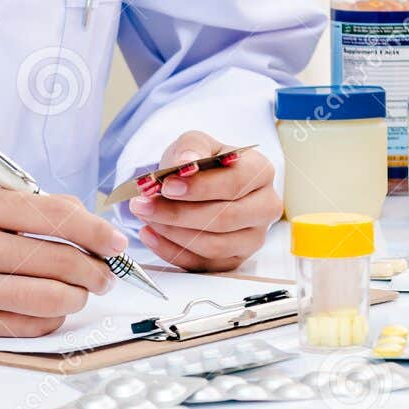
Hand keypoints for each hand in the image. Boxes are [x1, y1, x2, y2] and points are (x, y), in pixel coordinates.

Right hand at [0, 188, 124, 336]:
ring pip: (48, 298)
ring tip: (80, 291)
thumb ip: (33, 208)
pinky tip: (51, 308)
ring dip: (77, 297)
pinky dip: (51, 318)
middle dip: (94, 270)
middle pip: (56, 260)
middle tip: (106, 274)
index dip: (95, 232)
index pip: (54, 217)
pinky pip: (28, 326)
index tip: (115, 243)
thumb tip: (92, 226)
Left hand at [128, 130, 281, 271]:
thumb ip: (191, 148)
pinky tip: (150, 234)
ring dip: (173, 233)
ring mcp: (253, 237)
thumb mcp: (194, 144)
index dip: (199, 188)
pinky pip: (203, 265)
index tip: (167, 186)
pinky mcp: (235, 260)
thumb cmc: (200, 164)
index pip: (235, 184)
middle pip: (225, 218)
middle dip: (179, 214)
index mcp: (260, 172)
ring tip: (146, 217)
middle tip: (144, 205)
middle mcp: (264, 207)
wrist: (196, 185)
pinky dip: (171, 252)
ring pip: (215, 246)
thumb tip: (186, 162)